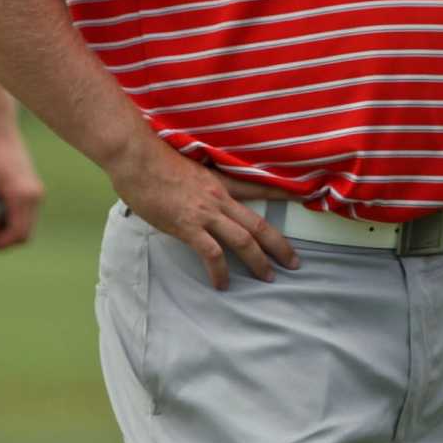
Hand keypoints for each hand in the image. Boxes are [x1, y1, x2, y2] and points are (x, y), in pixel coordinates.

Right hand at [106, 135, 297, 289]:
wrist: (137, 159)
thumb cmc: (155, 161)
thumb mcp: (189, 168)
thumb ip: (200, 185)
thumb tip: (198, 196)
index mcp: (221, 183)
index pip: (260, 189)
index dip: (283, 195)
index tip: (305, 200)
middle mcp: (219, 199)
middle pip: (259, 224)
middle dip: (279, 246)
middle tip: (294, 263)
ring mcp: (205, 213)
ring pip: (243, 241)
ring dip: (258, 262)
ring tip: (268, 277)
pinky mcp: (187, 226)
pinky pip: (211, 253)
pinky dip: (220, 271)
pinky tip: (222, 284)